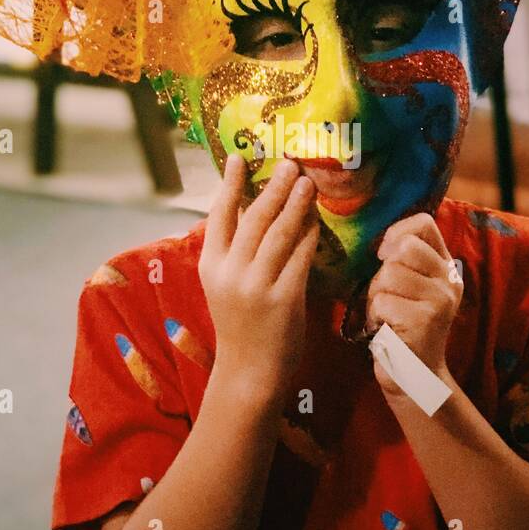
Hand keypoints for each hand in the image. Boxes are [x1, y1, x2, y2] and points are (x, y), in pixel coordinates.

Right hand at [199, 155, 318, 411]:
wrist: (249, 372)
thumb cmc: (239, 324)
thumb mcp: (223, 284)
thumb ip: (233, 250)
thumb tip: (248, 206)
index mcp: (210, 266)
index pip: (219, 216)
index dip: (230, 185)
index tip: (240, 158)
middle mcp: (230, 273)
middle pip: (253, 219)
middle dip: (273, 187)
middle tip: (289, 163)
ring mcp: (256, 287)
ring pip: (278, 234)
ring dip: (295, 204)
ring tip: (307, 182)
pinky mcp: (283, 299)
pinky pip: (300, 259)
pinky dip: (309, 237)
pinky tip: (317, 221)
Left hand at [366, 213, 462, 398]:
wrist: (415, 376)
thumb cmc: (402, 328)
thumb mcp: (408, 288)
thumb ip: (403, 262)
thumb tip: (383, 240)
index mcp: (446, 268)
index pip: (424, 224)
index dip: (397, 232)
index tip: (384, 255)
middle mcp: (449, 281)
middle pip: (404, 248)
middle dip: (383, 272)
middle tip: (387, 298)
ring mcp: (440, 300)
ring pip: (389, 275)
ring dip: (376, 298)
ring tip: (387, 317)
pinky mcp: (425, 320)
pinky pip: (383, 302)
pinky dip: (376, 317)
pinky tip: (388, 331)